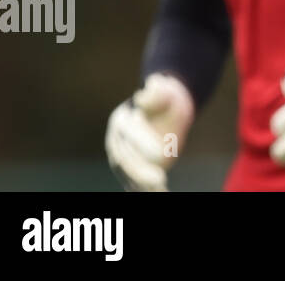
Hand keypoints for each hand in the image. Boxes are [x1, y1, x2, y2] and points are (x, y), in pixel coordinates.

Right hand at [105, 73, 194, 191]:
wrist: (168, 108)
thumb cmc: (167, 97)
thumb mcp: (165, 91)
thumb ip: (155, 92)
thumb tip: (144, 94)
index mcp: (121, 120)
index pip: (127, 135)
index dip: (143, 144)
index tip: (163, 153)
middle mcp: (117, 140)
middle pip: (124, 158)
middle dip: (141, 169)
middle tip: (160, 178)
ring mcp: (122, 155)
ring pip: (128, 173)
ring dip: (141, 183)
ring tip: (159, 187)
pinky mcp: (131, 167)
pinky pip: (135, 181)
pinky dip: (145, 188)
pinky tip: (160, 192)